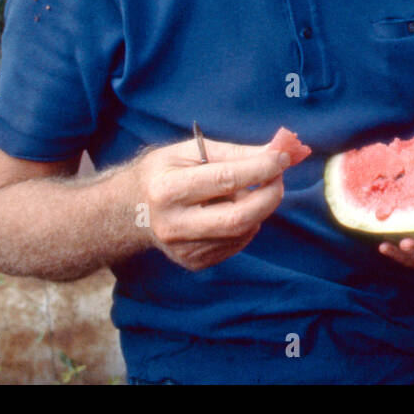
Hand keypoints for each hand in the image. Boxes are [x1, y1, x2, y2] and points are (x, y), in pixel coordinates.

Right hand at [135, 136, 296, 271]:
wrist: (131, 210)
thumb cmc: (163, 172)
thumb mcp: (189, 151)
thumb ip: (233, 152)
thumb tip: (275, 151)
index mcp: (167, 190)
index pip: (225, 180)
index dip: (260, 168)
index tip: (283, 156)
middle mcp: (173, 225)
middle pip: (238, 218)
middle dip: (269, 196)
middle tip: (278, 177)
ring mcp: (183, 249)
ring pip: (242, 231)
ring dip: (256, 208)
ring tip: (242, 191)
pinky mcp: (194, 262)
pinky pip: (237, 243)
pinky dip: (246, 223)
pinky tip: (230, 209)